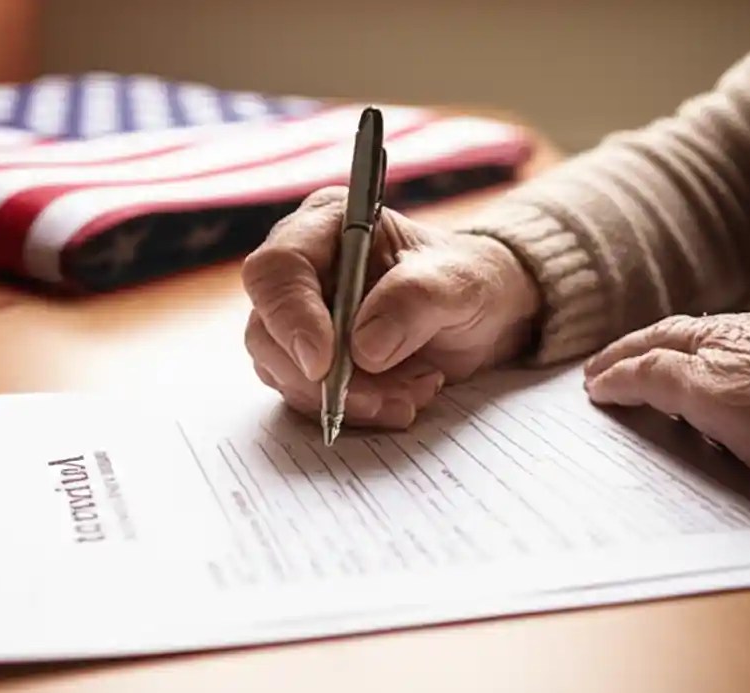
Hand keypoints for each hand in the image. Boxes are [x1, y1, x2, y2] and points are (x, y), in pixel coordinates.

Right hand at [242, 187, 540, 428]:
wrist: (483, 315)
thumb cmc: (468, 280)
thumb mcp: (459, 283)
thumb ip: (414, 300)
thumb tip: (363, 347)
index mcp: (327, 225)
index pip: (277, 269)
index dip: (291, 318)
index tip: (325, 364)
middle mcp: (302, 269)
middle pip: (267, 330)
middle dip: (323, 377)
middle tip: (385, 396)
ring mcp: (300, 317)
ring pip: (283, 372)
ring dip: (346, 399)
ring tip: (410, 394)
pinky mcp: (309, 359)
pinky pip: (307, 396)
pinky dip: (353, 409)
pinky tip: (401, 399)